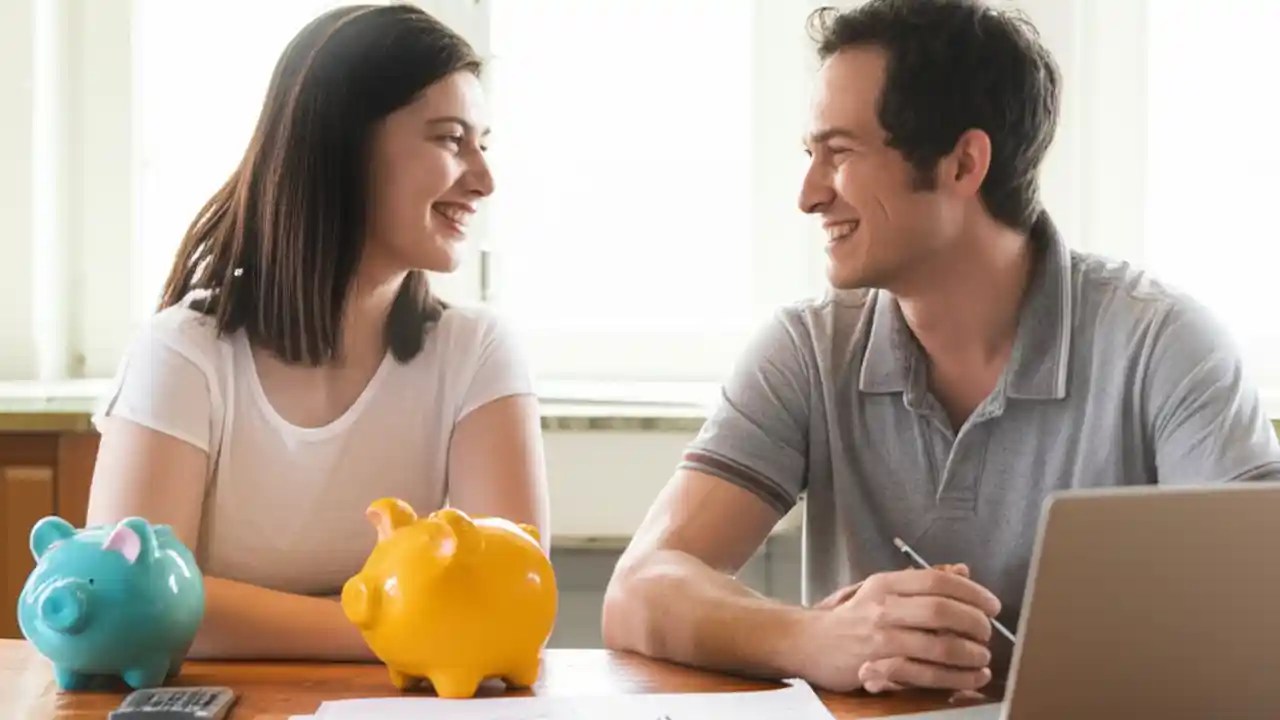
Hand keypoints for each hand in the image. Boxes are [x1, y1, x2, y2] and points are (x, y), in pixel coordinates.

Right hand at [798, 567, 1000, 693]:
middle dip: (974, 623)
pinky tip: (968, 679)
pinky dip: (953, 678)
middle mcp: (883, 607)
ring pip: (936, 646)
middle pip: (940, 611)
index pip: (937, 581)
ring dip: (969, 655)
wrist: (808, 642)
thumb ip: (921, 580)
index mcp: (886, 583)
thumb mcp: (881, 589)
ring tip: (983, 658)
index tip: (992, 605)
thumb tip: (961, 569)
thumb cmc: (850, 617)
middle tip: (988, 632)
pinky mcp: (877, 667)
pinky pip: (924, 674)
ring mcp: (880, 639)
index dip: (971, 592)